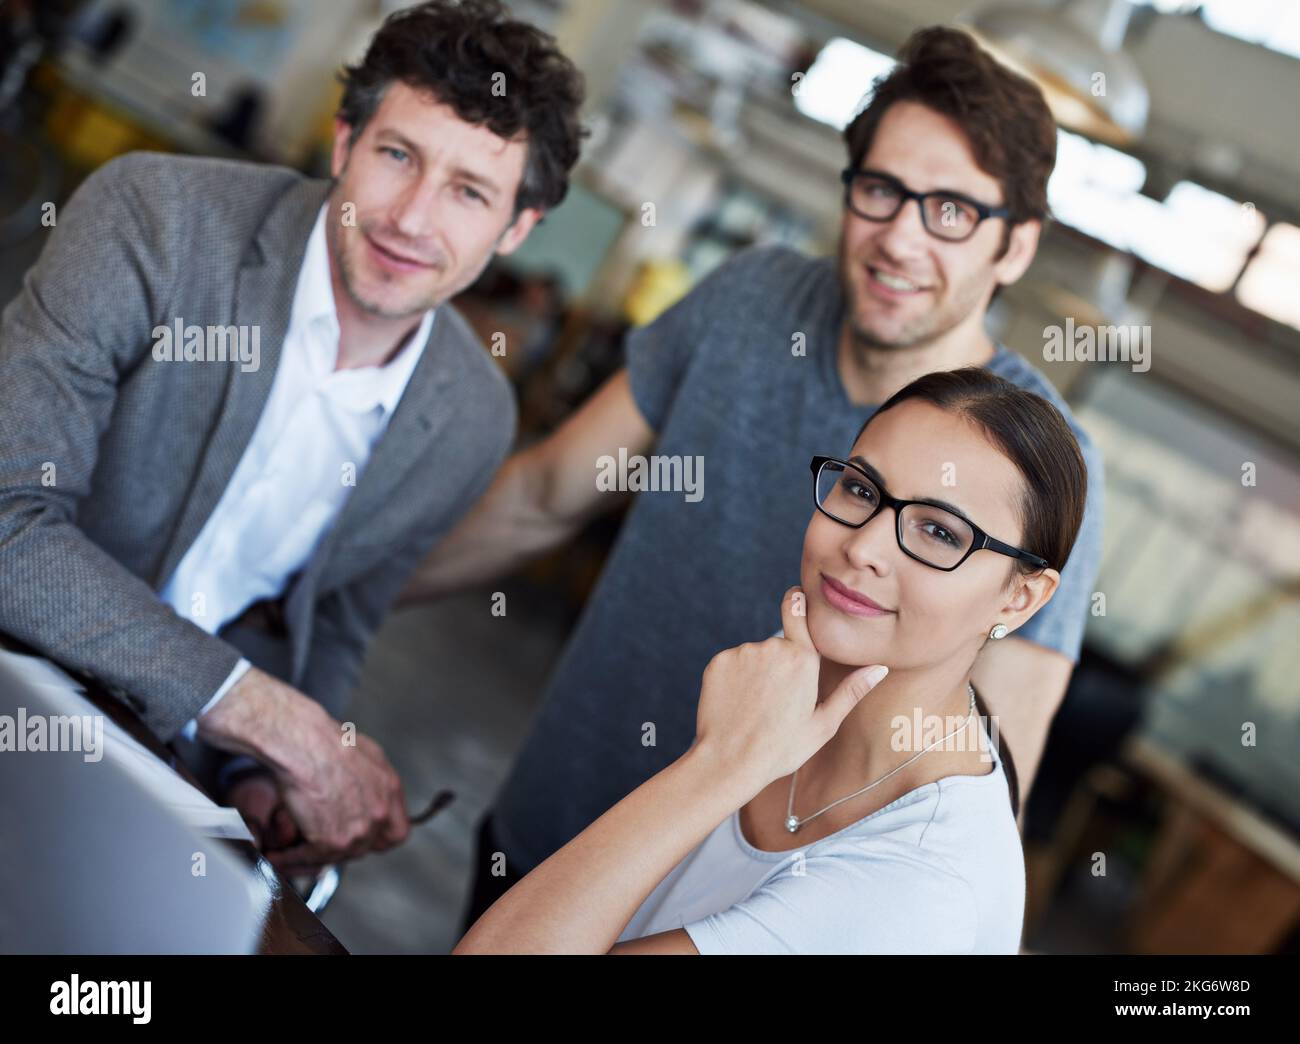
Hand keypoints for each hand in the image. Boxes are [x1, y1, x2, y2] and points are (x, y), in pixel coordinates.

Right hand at [198, 668, 410, 871]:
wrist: (304, 742)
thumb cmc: (326, 741)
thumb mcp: (367, 754)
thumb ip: (374, 781)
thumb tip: (370, 793)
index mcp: (390, 790)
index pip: (396, 833)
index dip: (378, 838)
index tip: (364, 838)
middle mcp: (379, 813)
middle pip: (367, 847)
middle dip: (343, 846)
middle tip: (320, 842)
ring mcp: (358, 830)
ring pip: (338, 857)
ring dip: (315, 855)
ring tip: (293, 853)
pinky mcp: (332, 841)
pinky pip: (312, 858)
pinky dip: (291, 859)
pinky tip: (278, 856)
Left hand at [692, 587, 887, 791]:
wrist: (729, 762)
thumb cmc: (781, 749)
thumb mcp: (823, 724)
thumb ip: (851, 691)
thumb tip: (880, 668)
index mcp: (803, 660)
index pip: (798, 610)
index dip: (797, 600)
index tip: (796, 596)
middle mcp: (772, 648)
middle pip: (778, 645)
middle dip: (779, 664)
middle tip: (777, 701)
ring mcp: (742, 653)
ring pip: (754, 655)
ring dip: (756, 673)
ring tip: (756, 708)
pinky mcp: (718, 662)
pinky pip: (732, 664)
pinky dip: (734, 679)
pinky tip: (737, 704)